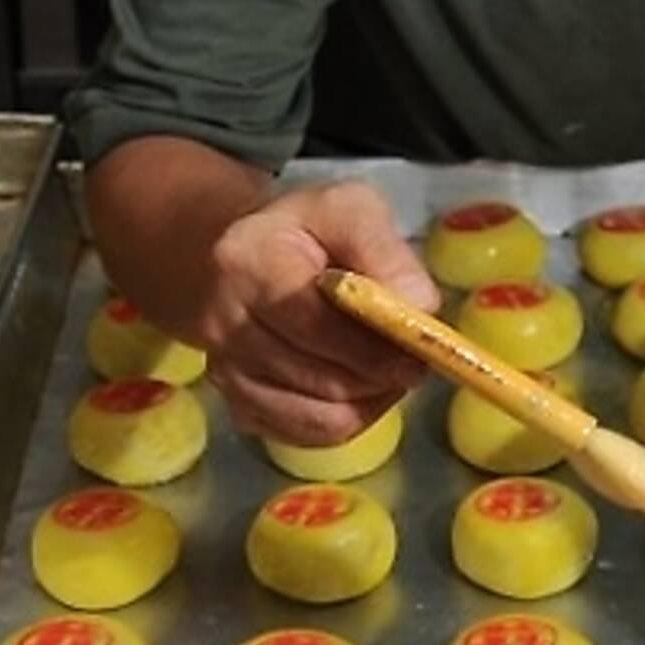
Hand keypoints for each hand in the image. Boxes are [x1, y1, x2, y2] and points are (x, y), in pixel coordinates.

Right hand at [194, 181, 434, 444]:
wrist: (234, 261)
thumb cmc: (301, 233)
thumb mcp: (348, 209)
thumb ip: (385, 250)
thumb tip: (420, 306)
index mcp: (246, 262)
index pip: (315, 323)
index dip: (372, 346)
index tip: (416, 349)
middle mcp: (223, 323)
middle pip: (321, 378)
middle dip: (379, 377)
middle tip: (412, 362)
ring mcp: (225, 372)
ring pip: (319, 417)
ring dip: (368, 402)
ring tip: (387, 372)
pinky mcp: (238, 407)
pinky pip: (307, 435)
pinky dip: (347, 421)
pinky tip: (359, 390)